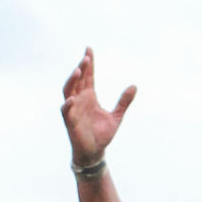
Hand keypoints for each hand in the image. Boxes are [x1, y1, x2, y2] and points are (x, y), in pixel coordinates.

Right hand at [61, 47, 136, 165]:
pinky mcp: (70, 122)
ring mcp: (73, 110)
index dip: (88, 63)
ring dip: (72, 81)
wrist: (95, 152)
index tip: (89, 49)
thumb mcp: (117, 116)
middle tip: (86, 57)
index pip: (88, 76)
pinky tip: (72, 99)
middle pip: (78, 80)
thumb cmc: (102, 134)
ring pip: (68, 91)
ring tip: (78, 70)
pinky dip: (68, 105)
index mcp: (89, 96)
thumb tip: (134, 86)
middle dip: (81, 68)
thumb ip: (124, 102)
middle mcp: (80, 100)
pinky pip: (66, 111)